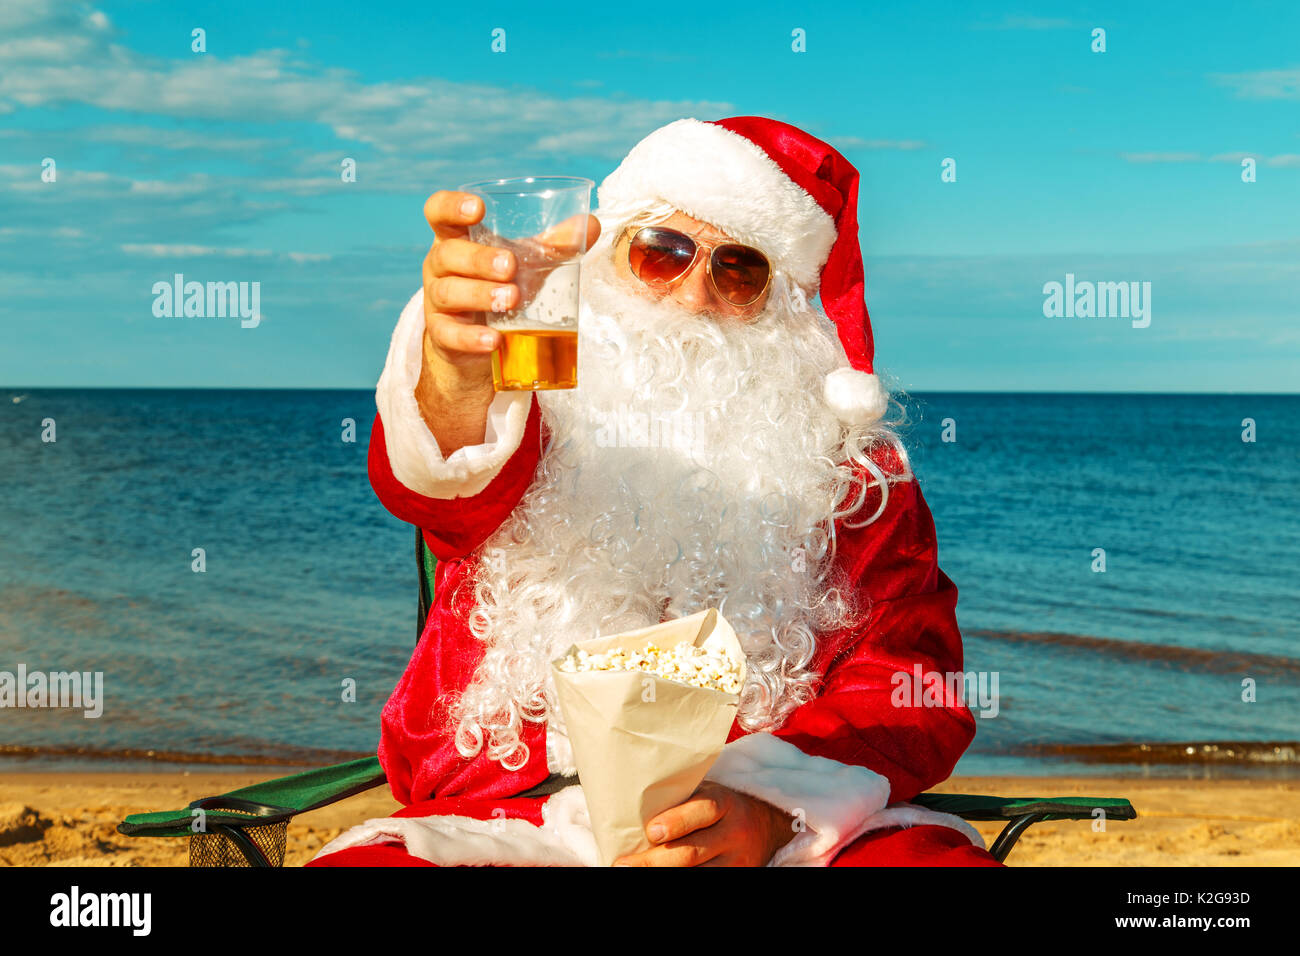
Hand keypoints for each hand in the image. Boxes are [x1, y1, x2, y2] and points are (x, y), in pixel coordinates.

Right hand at [415, 190, 598, 455]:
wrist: (480, 340)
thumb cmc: (500, 286)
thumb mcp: (524, 263)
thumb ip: (553, 245)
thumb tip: (591, 223)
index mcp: (457, 238)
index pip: (439, 212)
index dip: (451, 206)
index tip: (478, 209)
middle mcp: (440, 266)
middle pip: (447, 254)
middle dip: (479, 259)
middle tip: (510, 266)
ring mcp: (437, 301)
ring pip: (447, 293)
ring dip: (480, 295)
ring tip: (511, 299)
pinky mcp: (442, 335)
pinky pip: (450, 335)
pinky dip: (472, 337)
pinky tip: (494, 340)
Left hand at [612, 782, 797, 866]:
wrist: (764, 825)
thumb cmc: (718, 807)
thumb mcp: (706, 793)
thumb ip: (679, 800)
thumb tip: (630, 812)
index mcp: (725, 803)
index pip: (704, 811)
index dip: (677, 822)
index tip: (651, 832)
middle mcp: (734, 833)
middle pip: (693, 852)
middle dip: (654, 861)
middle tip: (624, 865)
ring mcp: (737, 861)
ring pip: (697, 874)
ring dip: (663, 874)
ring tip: (634, 872)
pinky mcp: (736, 876)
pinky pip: (705, 881)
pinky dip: (680, 880)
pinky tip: (654, 877)